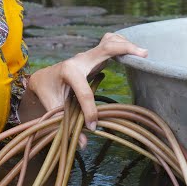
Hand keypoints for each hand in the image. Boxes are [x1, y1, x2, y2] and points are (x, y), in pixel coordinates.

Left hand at [23, 32, 147, 130]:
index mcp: (68, 71)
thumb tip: (83, 143)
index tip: (93, 126)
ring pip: (109, 42)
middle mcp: (79, 60)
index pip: (85, 91)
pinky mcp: (94, 57)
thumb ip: (65, 123)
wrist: (42, 77)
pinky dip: (122, 44)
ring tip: (143, 53)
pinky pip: (110, 44)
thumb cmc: (46, 91)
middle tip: (144, 56)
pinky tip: (133, 52)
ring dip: (125, 44)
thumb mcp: (52, 108)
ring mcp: (88, 56)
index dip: (90, 111)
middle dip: (125, 50)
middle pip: (105, 48)